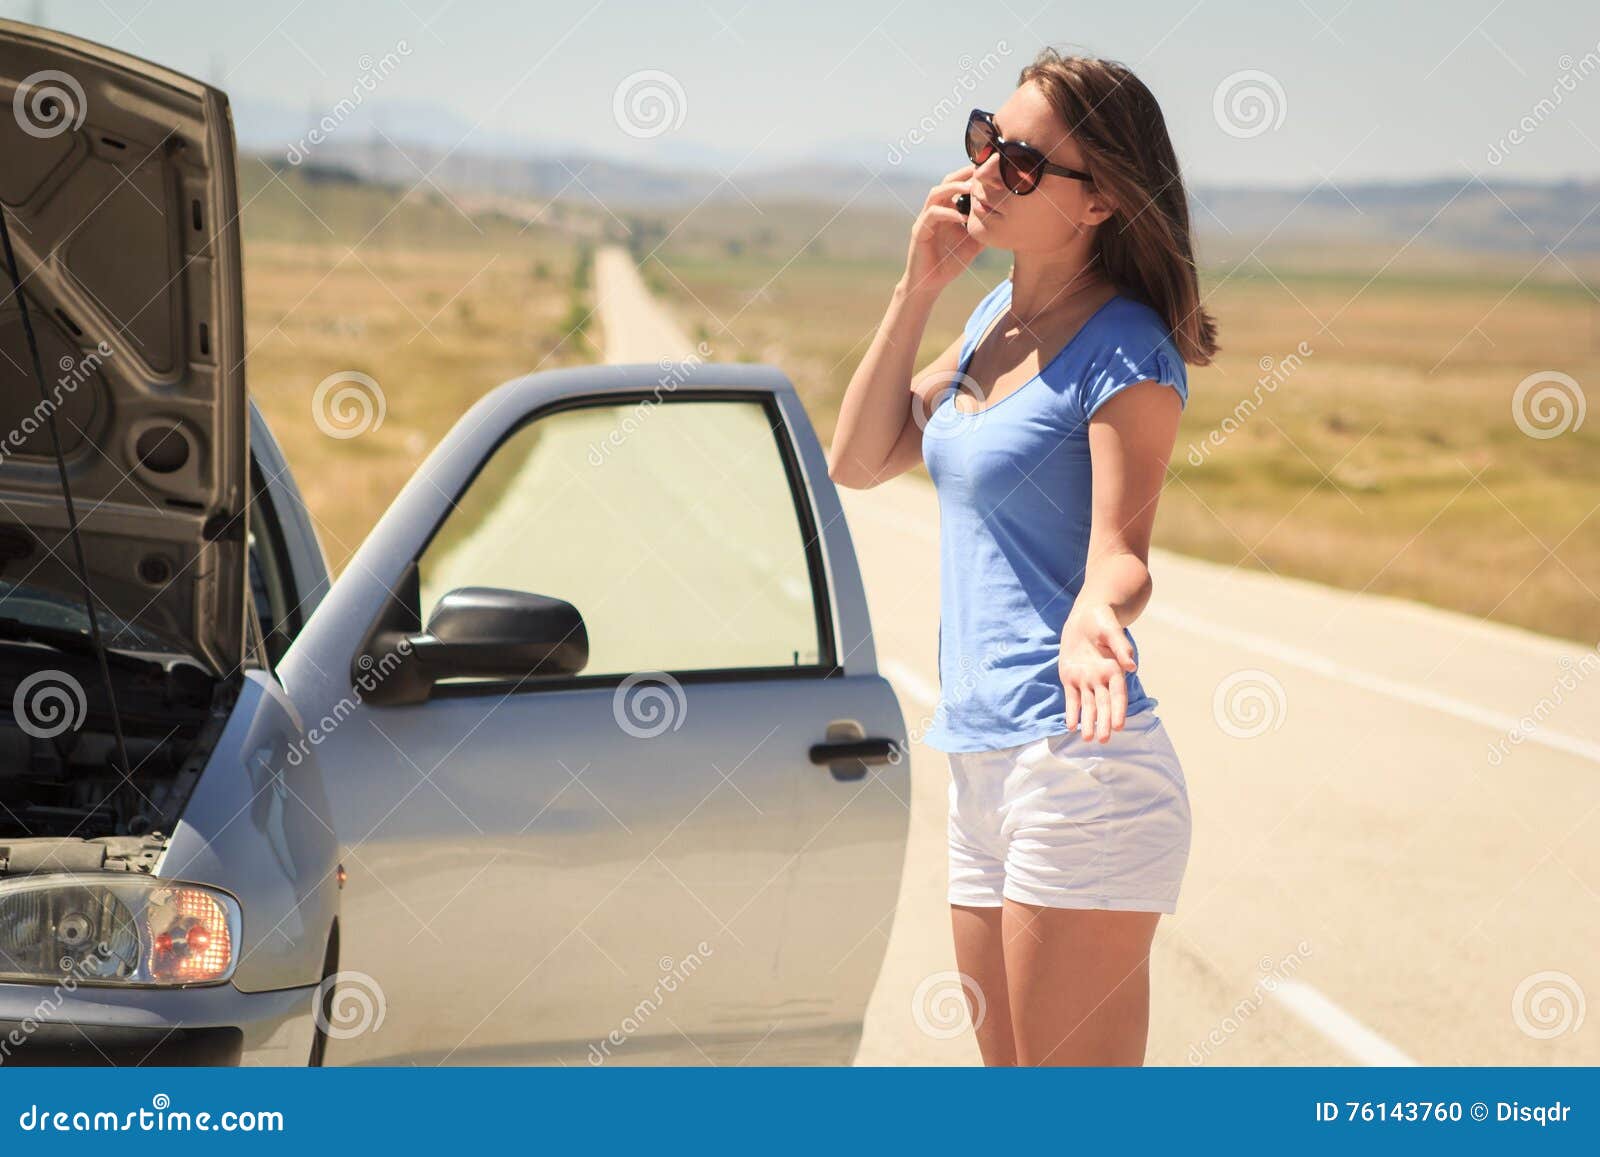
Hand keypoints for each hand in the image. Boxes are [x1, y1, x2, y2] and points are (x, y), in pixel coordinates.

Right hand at [902, 164, 984, 297]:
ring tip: (971, 189)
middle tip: (981, 171)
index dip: (971, 176)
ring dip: (953, 188)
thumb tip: (1006, 219)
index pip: (958, 184)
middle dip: (963, 174)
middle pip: (946, 182)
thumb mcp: (974, 243)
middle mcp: (935, 210)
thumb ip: (984, 229)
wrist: (931, 283)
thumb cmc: (950, 262)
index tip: (989, 171)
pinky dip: (948, 213)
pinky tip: (962, 218)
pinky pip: (932, 215)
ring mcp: (925, 219)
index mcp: (947, 209)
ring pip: (936, 193)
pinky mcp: (919, 231)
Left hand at [1057, 602, 1137, 742]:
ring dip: (1088, 722)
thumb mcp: (1111, 630)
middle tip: (1103, 740)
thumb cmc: (1102, 621)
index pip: (1118, 694)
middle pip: (1104, 704)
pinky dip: (1071, 712)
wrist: (1084, 616)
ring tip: (1087, 739)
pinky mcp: (1070, 678)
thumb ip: (1120, 647)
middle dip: (1104, 722)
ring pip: (1088, 705)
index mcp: (1114, 669)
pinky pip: (1071, 698)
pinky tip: (1070, 726)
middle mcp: (1101, 678)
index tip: (1119, 726)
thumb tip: (1132, 665)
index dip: (1118, 710)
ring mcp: (1086, 680)